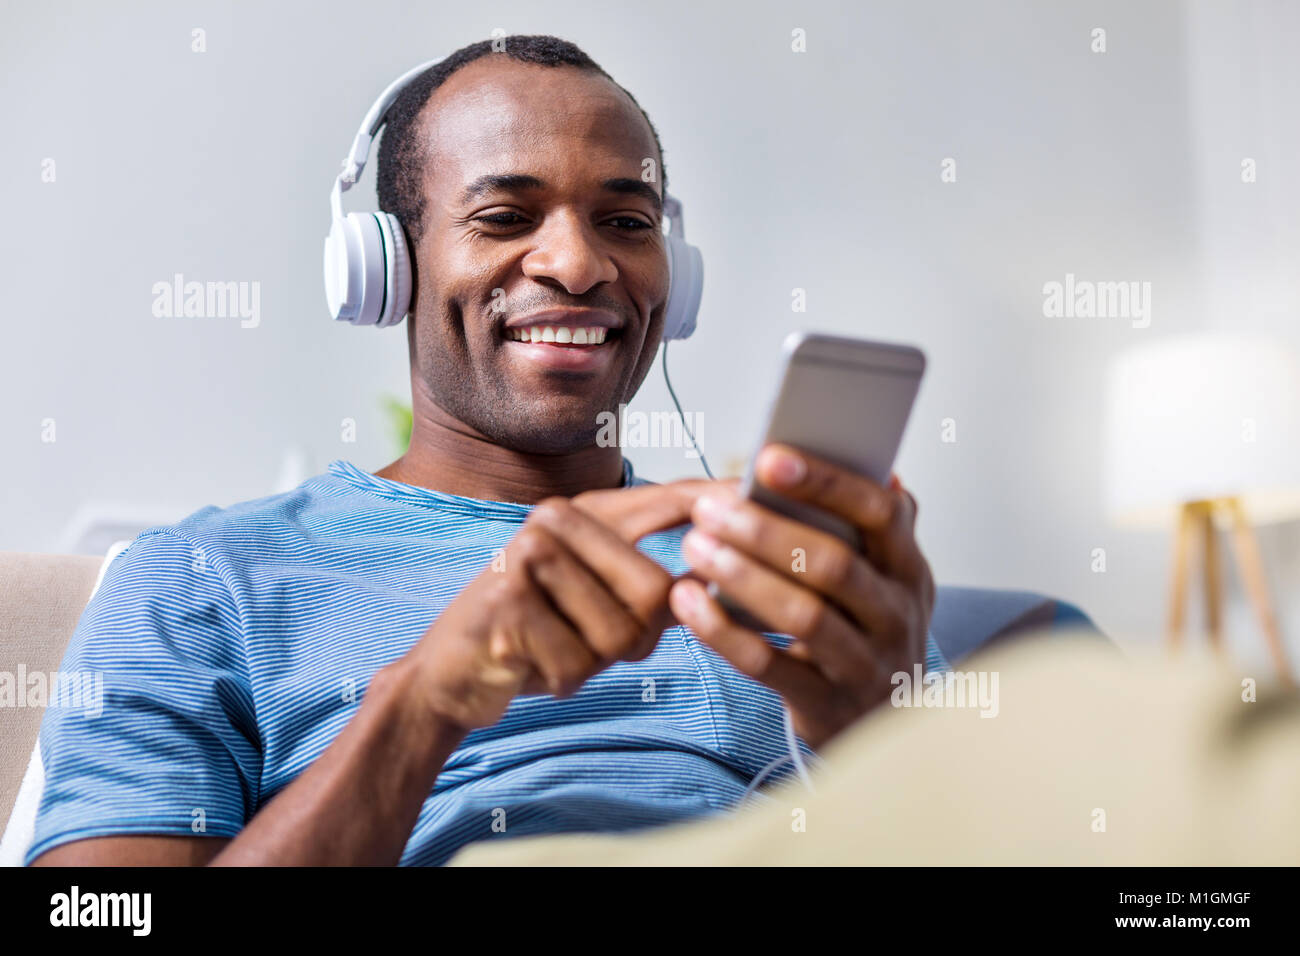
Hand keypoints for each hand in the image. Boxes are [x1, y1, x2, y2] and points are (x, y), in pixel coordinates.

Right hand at [399, 480, 713, 733]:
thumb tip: (731, 576)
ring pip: (620, 636)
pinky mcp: (507, 602)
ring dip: (595, 662)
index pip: (666, 500)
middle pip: (655, 594)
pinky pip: (577, 664)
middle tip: (591, 639)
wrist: (450, 670)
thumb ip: (658, 585)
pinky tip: (530, 662)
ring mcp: (527, 556)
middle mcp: (557, 521)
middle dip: (634, 638)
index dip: (715, 503)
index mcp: (585, 513)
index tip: (758, 498)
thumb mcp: (599, 601)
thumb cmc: (535, 633)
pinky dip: (562, 679)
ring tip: (556, 645)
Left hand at [669, 444, 934, 749]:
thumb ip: (882, 530)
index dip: (828, 483)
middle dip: (766, 531)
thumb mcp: (889, 582)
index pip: (882, 513)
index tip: (770, 458)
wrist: (886, 727)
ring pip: (802, 614)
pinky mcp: (825, 705)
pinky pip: (767, 664)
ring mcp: (865, 665)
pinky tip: (688, 601)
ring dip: (742, 575)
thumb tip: (885, 470)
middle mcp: (896, 616)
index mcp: (909, 570)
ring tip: (695, 545)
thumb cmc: (869, 633)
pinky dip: (722, 631)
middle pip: (834, 563)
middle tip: (711, 507)